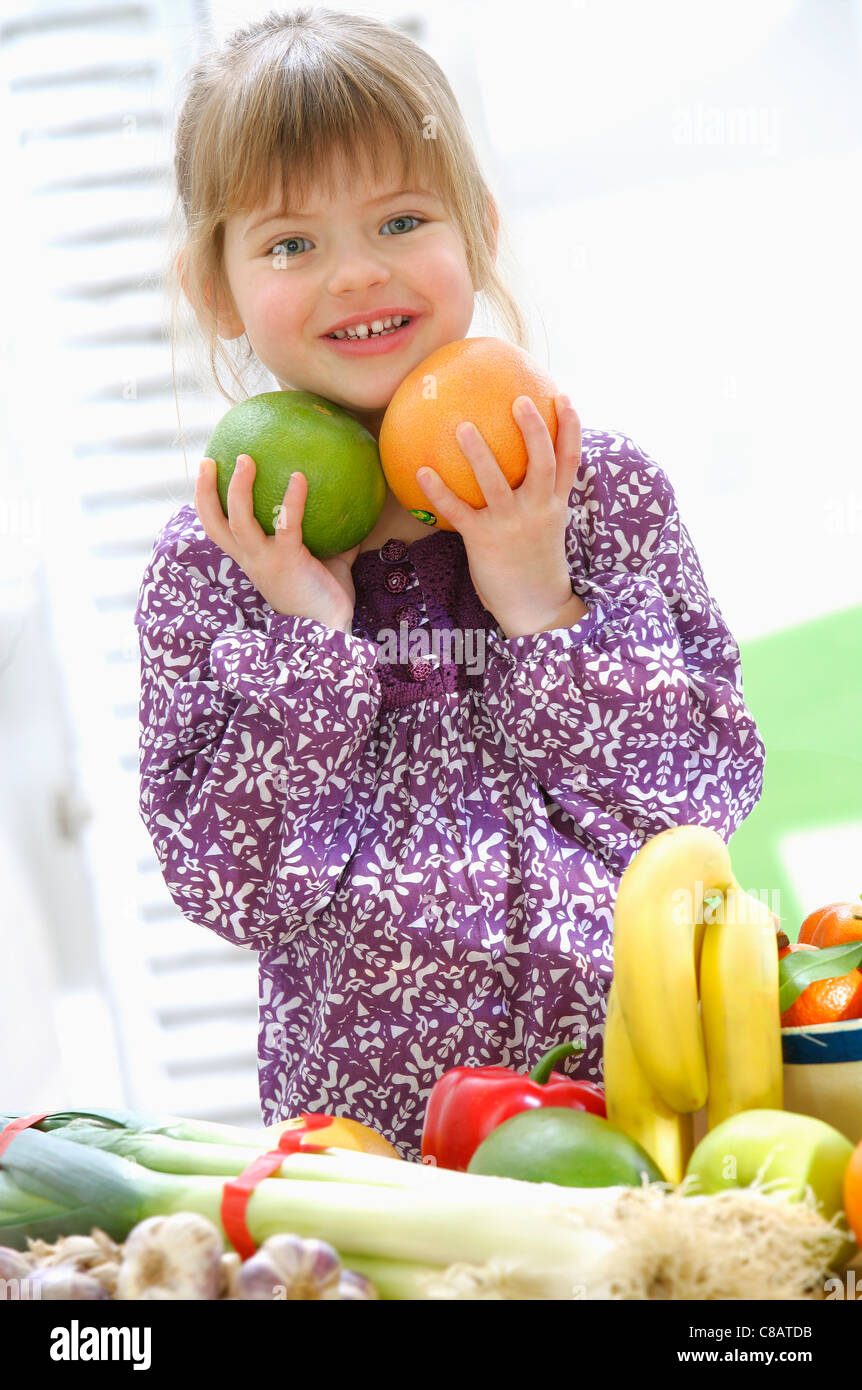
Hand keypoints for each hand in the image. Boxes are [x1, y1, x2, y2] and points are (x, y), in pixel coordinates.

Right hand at [195, 456, 359, 634]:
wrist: (330, 627)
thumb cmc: (325, 597)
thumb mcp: (327, 561)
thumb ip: (332, 537)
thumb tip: (349, 510)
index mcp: (251, 557)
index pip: (217, 529)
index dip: (204, 501)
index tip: (206, 473)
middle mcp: (250, 558)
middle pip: (213, 524)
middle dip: (204, 491)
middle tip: (208, 459)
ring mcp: (265, 560)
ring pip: (239, 521)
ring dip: (239, 488)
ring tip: (245, 458)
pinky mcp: (287, 561)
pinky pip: (285, 524)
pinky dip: (291, 500)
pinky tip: (299, 477)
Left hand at [416, 394, 582, 637]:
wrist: (534, 607)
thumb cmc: (533, 562)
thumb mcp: (545, 526)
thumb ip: (536, 499)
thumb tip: (516, 470)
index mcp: (554, 504)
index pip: (570, 459)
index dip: (570, 426)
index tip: (561, 396)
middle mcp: (537, 509)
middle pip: (542, 461)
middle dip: (533, 428)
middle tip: (519, 399)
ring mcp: (511, 524)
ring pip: (497, 482)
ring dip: (479, 453)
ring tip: (462, 426)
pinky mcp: (484, 540)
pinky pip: (459, 511)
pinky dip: (438, 491)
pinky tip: (421, 471)